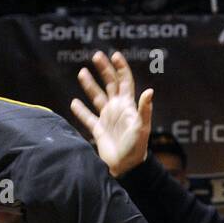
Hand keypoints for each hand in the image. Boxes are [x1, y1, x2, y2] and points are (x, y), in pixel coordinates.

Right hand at [69, 50, 153, 177]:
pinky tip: (74, 102)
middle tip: (96, 56)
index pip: (124, 81)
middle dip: (104, 70)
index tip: (114, 55)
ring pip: (97, 97)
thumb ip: (144, 109)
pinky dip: (80, 111)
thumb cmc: (137, 147)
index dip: (120, 68)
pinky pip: (87, 117)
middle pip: (109, 84)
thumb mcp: (142, 127)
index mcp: (127, 105)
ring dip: (89, 85)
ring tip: (82, 72)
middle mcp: (117, 109)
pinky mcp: (98, 130)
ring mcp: (107, 118)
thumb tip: (149, 91)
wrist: (125, 167)